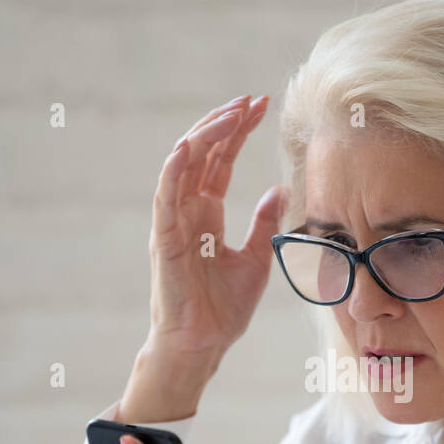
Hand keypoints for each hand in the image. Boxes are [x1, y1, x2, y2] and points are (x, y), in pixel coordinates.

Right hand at [146, 93, 288, 359]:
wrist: (203, 343)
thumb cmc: (223, 307)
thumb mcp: (256, 257)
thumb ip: (264, 221)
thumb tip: (280, 189)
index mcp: (206, 213)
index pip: (221, 160)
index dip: (238, 131)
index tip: (262, 106)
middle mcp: (187, 210)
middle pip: (203, 152)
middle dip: (226, 123)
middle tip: (251, 100)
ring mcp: (173, 221)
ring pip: (183, 164)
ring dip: (205, 135)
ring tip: (231, 113)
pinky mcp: (163, 238)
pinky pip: (165, 196)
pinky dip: (175, 168)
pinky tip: (191, 145)